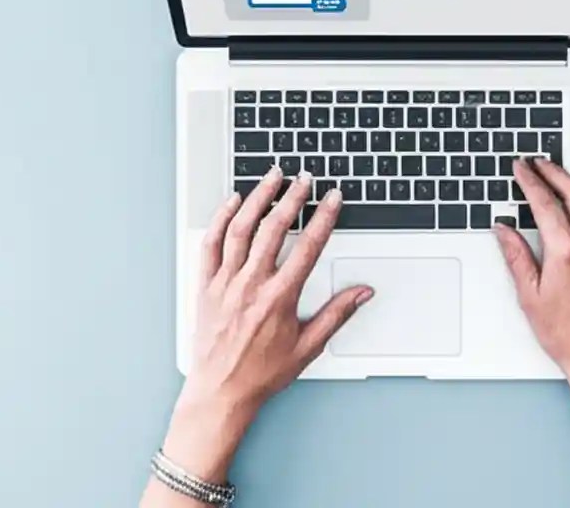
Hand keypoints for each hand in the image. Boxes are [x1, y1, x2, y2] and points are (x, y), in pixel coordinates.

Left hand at [162, 167, 371, 482]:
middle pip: (274, 229)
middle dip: (292, 198)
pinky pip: (211, 244)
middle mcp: (251, 285)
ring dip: (258, 198)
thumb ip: (337, 314)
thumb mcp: (308, 346)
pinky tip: (232, 202)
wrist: (221, 391)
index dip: (324, 217)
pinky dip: (221, 219)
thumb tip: (362, 293)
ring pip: (241, 228)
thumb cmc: (262, 373)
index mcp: (279, 298)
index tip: (332, 198)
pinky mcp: (206, 285)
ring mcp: (226, 283)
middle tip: (304, 179)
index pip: (308, 247)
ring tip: (272, 178)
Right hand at [494, 158, 569, 383]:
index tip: (522, 169)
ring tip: (558, 199)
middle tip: (542, 163)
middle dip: (556, 172)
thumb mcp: (530, 297)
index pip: (545, 203)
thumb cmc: (567, 336)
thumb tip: (504, 230)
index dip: (530, 181)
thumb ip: (516, 256)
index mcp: (567, 253)